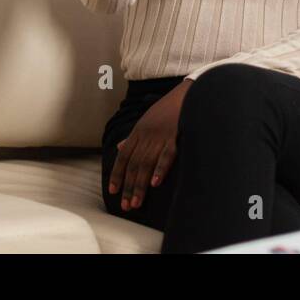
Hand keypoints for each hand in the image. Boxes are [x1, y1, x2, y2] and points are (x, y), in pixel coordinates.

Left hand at [108, 79, 191, 210]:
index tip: (113, 191)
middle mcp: (146, 135)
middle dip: (128, 186)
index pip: (123, 156)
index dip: (117, 174)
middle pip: (134, 164)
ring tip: (136, 202)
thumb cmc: (167, 109)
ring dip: (140, 184)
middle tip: (126, 206)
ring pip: (146, 163)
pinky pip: (166, 155)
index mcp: (138, 132)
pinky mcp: (175, 136)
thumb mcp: (146, 121)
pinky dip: (160, 169)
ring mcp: (160, 136)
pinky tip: (155, 183)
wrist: (186, 93)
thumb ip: (133, 137)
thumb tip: (119, 147)